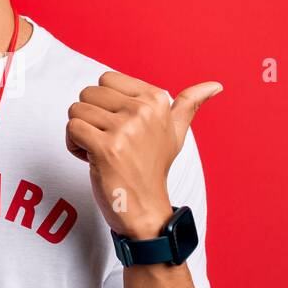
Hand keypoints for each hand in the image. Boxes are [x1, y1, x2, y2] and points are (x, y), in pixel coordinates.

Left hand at [66, 71, 221, 238]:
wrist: (146, 209)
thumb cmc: (154, 168)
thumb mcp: (176, 132)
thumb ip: (190, 104)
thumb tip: (216, 85)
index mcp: (157, 99)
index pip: (106, 79)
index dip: (105, 104)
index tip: (119, 127)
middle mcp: (143, 111)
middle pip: (88, 93)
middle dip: (90, 118)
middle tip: (109, 142)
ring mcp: (126, 129)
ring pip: (76, 110)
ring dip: (81, 133)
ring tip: (101, 151)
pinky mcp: (107, 148)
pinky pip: (72, 129)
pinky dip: (74, 146)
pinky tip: (91, 160)